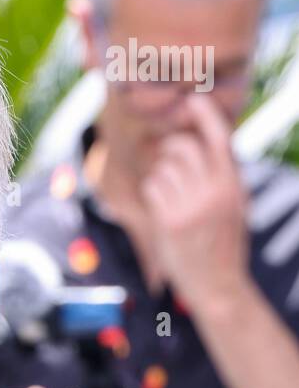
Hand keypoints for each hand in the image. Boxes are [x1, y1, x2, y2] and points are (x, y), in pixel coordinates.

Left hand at [139, 93, 249, 310]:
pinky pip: (152, 187)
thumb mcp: (235, 205)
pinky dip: (152, 192)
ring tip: (167, 191)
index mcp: (233, 184)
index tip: (190, 101)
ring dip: (160, 173)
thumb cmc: (224, 243)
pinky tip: (160, 206)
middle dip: (169, 147)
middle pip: (183, 146)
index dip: (202, 113)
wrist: (218, 286)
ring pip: (164, 167)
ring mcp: (191, 206)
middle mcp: (214, 192)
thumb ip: (224, 174)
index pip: (218, 136)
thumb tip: (206, 139)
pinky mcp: (170, 222)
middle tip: (166, 158)